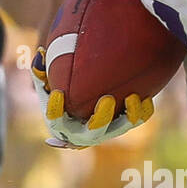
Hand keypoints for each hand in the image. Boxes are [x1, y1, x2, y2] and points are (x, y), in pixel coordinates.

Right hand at [30, 46, 153, 148]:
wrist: (82, 107)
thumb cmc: (61, 94)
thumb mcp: (47, 84)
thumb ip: (41, 72)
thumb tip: (40, 54)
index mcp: (64, 126)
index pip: (57, 122)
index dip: (56, 110)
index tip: (58, 93)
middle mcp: (87, 133)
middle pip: (95, 131)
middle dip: (102, 117)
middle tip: (107, 98)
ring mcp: (108, 130)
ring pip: (121, 128)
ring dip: (129, 115)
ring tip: (133, 97)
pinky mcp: (125, 123)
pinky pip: (139, 119)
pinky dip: (144, 109)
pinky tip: (147, 95)